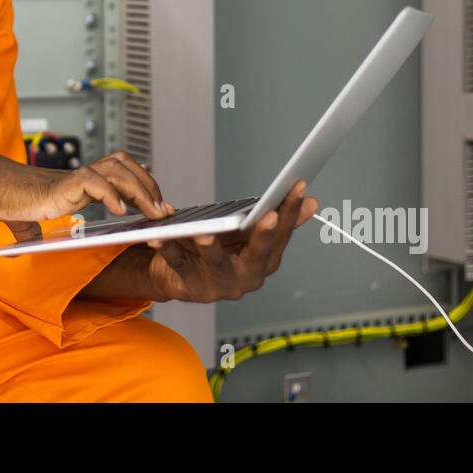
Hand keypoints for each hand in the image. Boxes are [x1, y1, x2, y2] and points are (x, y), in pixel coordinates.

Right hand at [0, 151, 170, 224]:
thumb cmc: (3, 198)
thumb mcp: (25, 220)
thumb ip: (32, 230)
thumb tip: (25, 246)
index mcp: (77, 181)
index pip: (119, 171)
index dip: (141, 181)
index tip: (157, 201)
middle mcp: (80, 175)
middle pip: (126, 166)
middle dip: (150, 187)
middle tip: (165, 210)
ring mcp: (72, 177)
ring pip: (117, 171)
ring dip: (140, 190)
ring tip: (154, 213)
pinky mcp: (63, 184)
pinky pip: (94, 182)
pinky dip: (111, 194)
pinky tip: (121, 211)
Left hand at [144, 182, 316, 302]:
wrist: (181, 278)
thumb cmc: (221, 252)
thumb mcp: (250, 235)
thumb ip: (279, 221)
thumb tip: (312, 203)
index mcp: (265, 262)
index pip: (282, 233)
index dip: (291, 210)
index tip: (297, 186)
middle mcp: (247, 277)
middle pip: (258, 254)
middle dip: (264, 235)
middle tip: (270, 216)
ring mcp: (220, 284)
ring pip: (216, 263)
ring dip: (210, 249)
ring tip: (204, 234)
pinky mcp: (190, 285)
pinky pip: (179, 265)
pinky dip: (169, 250)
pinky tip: (160, 236)